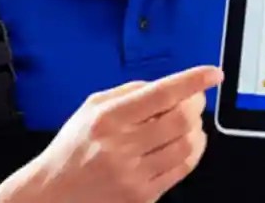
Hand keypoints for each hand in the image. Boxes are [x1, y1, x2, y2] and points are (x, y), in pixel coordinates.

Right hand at [0, 65, 222, 202]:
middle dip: (197, 104)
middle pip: (181, 119)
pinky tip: (187, 143)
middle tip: (196, 99)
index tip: (212, 74)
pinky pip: (183, 169)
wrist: (52, 195)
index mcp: (108, 119)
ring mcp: (133, 175)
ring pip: (187, 144)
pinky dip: (193, 151)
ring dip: (197, 128)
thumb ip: (129, 91)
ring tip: (189, 122)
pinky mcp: (142, 195)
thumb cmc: (73, 149)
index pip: (161, 93)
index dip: (193, 80)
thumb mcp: (91, 108)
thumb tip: (168, 84)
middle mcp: (121, 147)